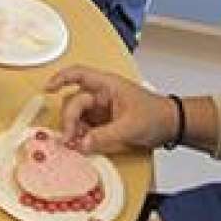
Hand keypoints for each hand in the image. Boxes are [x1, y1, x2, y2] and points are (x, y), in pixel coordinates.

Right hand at [45, 66, 176, 153]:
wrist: (173, 125)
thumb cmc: (156, 116)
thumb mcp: (131, 127)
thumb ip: (104, 136)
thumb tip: (82, 144)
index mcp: (107, 85)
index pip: (78, 74)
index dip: (60, 79)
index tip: (47, 89)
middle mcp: (101, 94)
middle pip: (74, 102)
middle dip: (69, 120)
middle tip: (68, 139)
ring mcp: (101, 109)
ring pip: (77, 116)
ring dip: (74, 129)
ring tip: (77, 144)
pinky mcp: (103, 122)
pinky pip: (85, 127)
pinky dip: (82, 136)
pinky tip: (83, 145)